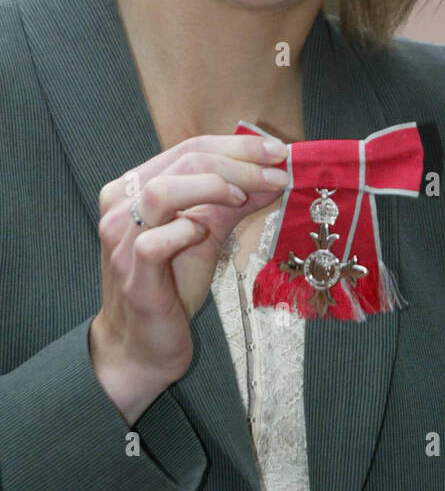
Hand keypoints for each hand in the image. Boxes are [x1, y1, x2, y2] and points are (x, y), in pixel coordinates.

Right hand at [89, 132, 288, 423]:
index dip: (237, 146)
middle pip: (183, 161)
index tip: (277, 151)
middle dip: (239, 162)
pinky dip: (184, 232)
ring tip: (244, 198)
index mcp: (135, 187)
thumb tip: (274, 175)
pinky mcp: (133, 277)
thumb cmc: (172, 284)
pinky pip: (153, 244)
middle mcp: (121, 207)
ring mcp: (122, 242)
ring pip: (162, 192)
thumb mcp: (207, 233)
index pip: (190, 148)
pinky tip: (204, 235)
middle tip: (277, 172)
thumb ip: (233, 203)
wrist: (143, 345)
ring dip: (213, 186)